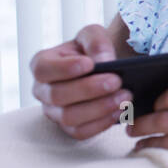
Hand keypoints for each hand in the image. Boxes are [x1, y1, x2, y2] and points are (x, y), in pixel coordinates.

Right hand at [31, 24, 131, 139]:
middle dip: (89, 89)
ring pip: (69, 117)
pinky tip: (120, 111)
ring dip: (99, 108)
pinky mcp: (69, 127)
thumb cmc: (93, 50)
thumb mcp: (93, 35)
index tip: (89, 64)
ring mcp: (54, 112)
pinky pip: (80, 132)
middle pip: (58, 95)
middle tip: (116, 81)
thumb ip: (95, 41)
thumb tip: (103, 61)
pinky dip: (101, 124)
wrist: (105, 68)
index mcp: (42, 64)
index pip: (43, 69)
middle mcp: (43, 90)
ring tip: (124, 97)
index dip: (64, 68)